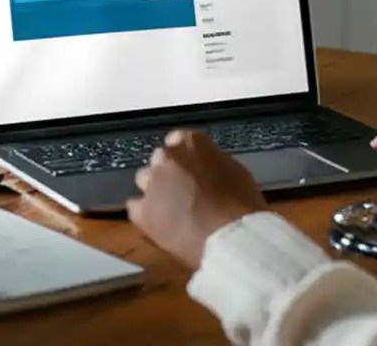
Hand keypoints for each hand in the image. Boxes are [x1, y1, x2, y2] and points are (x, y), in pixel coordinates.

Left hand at [127, 130, 266, 268]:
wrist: (231, 238)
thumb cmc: (241, 205)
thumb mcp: (234, 170)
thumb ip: (212, 162)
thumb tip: (205, 166)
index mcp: (190, 142)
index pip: (179, 139)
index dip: (185, 156)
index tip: (190, 168)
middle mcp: (166, 157)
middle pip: (161, 160)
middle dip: (170, 172)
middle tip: (184, 190)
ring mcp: (151, 184)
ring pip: (145, 180)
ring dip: (156, 191)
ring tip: (172, 209)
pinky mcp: (141, 212)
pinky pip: (135, 207)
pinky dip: (146, 214)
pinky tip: (161, 224)